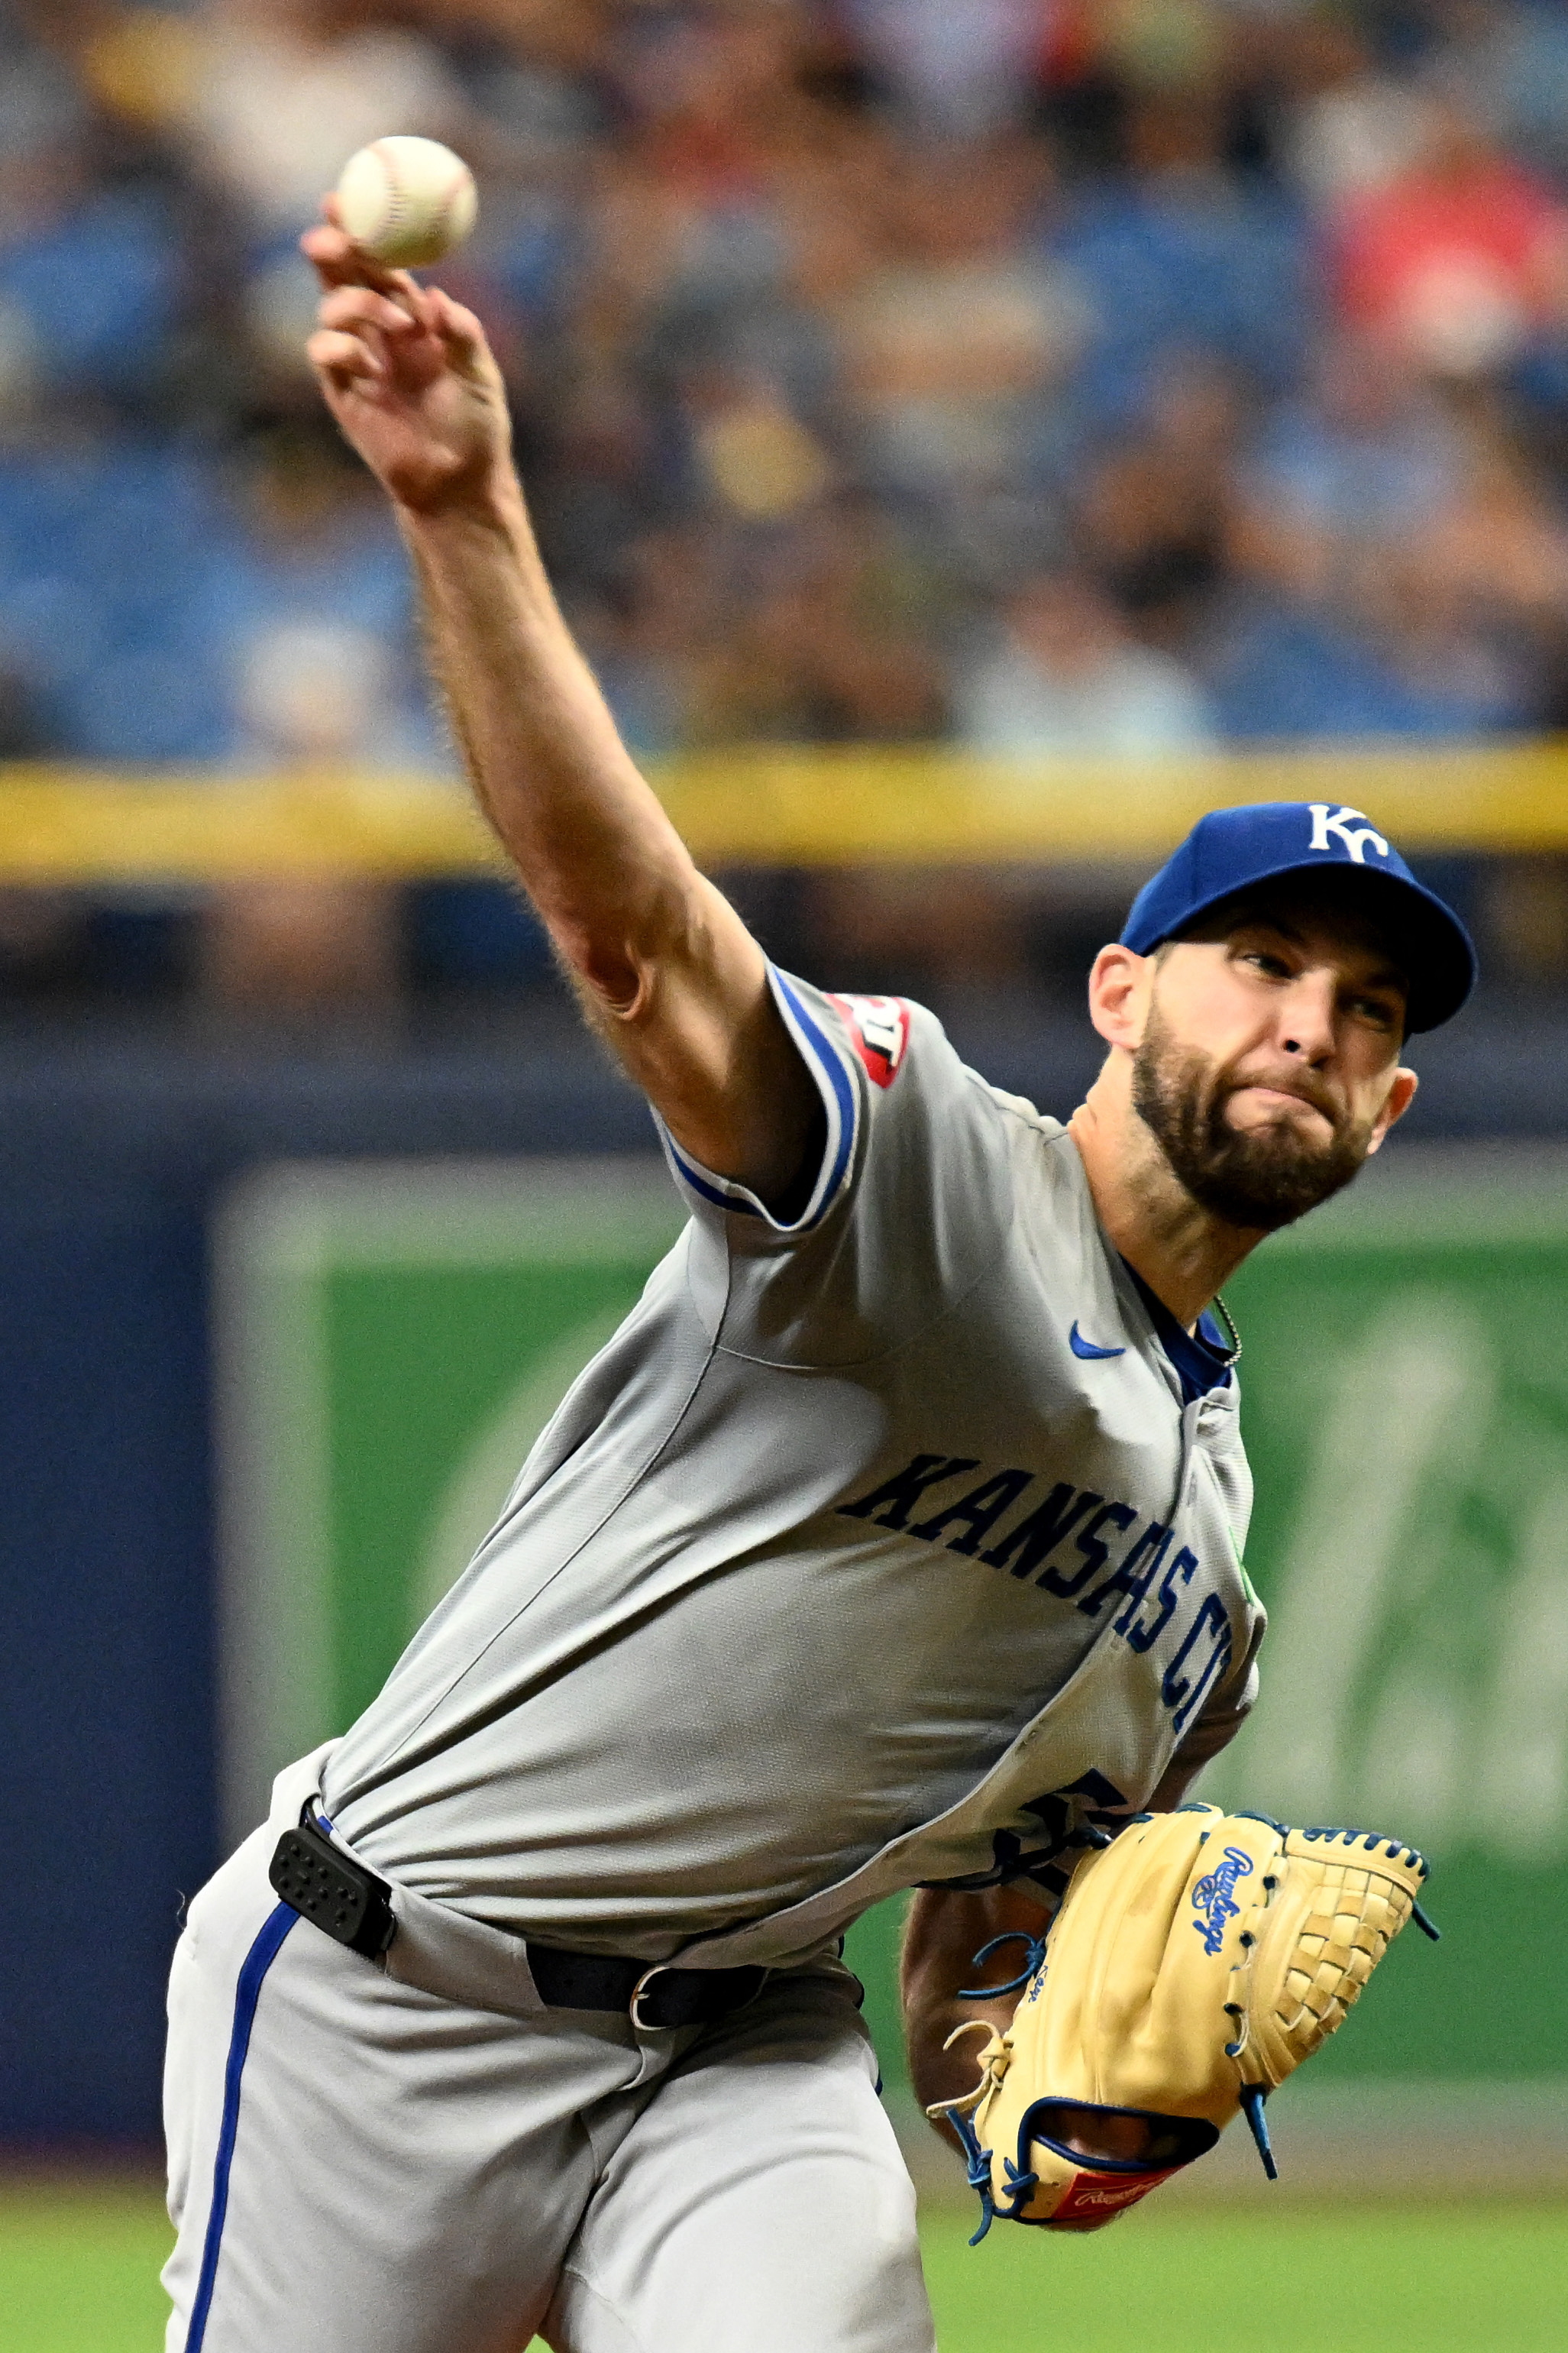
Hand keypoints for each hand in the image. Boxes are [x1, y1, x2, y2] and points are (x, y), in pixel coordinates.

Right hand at [301, 207, 511, 514]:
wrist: (459, 483)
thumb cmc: (477, 428)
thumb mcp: (482, 376)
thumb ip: (462, 335)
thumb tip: (437, 299)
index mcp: (413, 315)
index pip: (379, 259)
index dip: (362, 227)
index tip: (348, 197)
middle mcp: (379, 331)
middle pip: (342, 274)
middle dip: (332, 248)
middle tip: (332, 236)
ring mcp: (357, 359)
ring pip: (331, 308)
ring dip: (358, 304)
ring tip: (397, 327)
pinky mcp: (342, 392)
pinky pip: (324, 354)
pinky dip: (341, 348)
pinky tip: (370, 367)